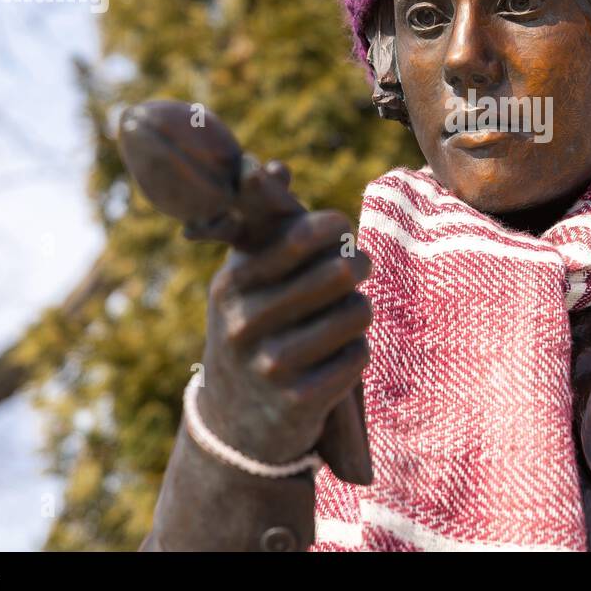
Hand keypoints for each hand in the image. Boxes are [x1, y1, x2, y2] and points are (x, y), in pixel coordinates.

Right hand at [197, 162, 372, 464]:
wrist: (235, 424)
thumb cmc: (252, 328)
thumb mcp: (245, 279)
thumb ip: (265, 224)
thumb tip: (274, 166)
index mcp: (231, 284)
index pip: (299, 237)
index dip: (331, 228)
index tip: (339, 229)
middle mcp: (244, 323)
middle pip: (338, 272)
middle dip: (356, 266)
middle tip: (356, 269)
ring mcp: (270, 365)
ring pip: (355, 314)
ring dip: (358, 313)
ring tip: (343, 318)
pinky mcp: (300, 400)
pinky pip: (358, 356)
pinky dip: (356, 353)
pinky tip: (336, 359)